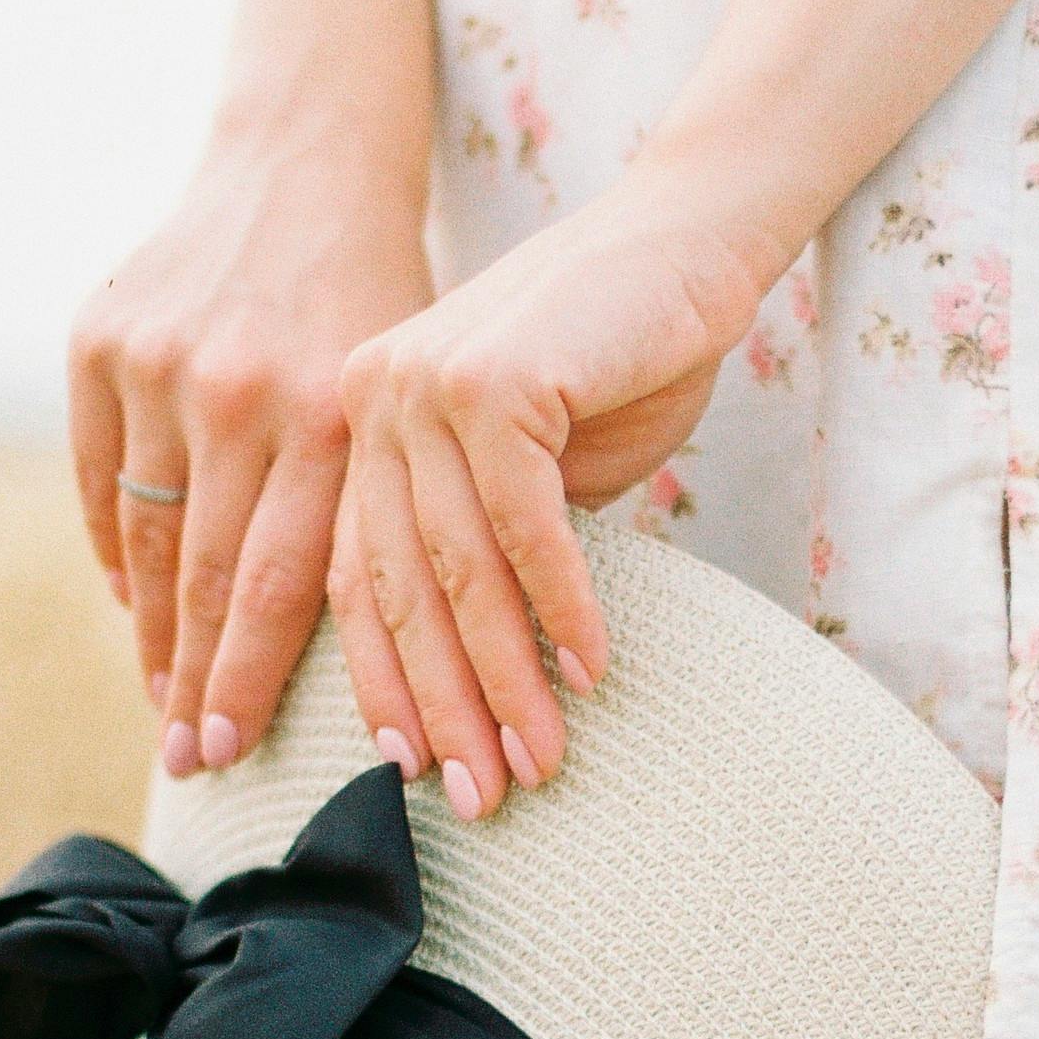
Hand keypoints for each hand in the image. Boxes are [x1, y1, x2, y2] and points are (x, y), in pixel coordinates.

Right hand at [69, 106, 432, 775]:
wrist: (304, 167)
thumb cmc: (377, 306)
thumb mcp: (398, 400)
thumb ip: (365, 511)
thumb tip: (340, 658)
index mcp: (333, 419)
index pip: (281, 588)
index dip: (245, 682)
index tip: (222, 754)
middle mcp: (241, 396)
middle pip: (206, 579)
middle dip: (192, 684)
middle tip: (186, 761)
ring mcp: (161, 367)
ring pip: (146, 537)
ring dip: (152, 630)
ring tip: (161, 697)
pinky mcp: (101, 341)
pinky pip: (98, 477)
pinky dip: (118, 548)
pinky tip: (137, 601)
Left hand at [329, 179, 774, 815]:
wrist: (686, 240)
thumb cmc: (619, 358)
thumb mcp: (533, 471)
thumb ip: (487, 551)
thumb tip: (477, 680)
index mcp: (365, 425)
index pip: (352, 581)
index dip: (383, 686)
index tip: (413, 773)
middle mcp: (372, 400)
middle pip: (395, 589)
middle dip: (443, 708)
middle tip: (483, 797)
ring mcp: (424, 385)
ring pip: (456, 571)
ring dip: (505, 679)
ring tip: (541, 759)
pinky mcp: (495, 381)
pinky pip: (525, 527)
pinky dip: (562, 607)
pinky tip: (593, 672)